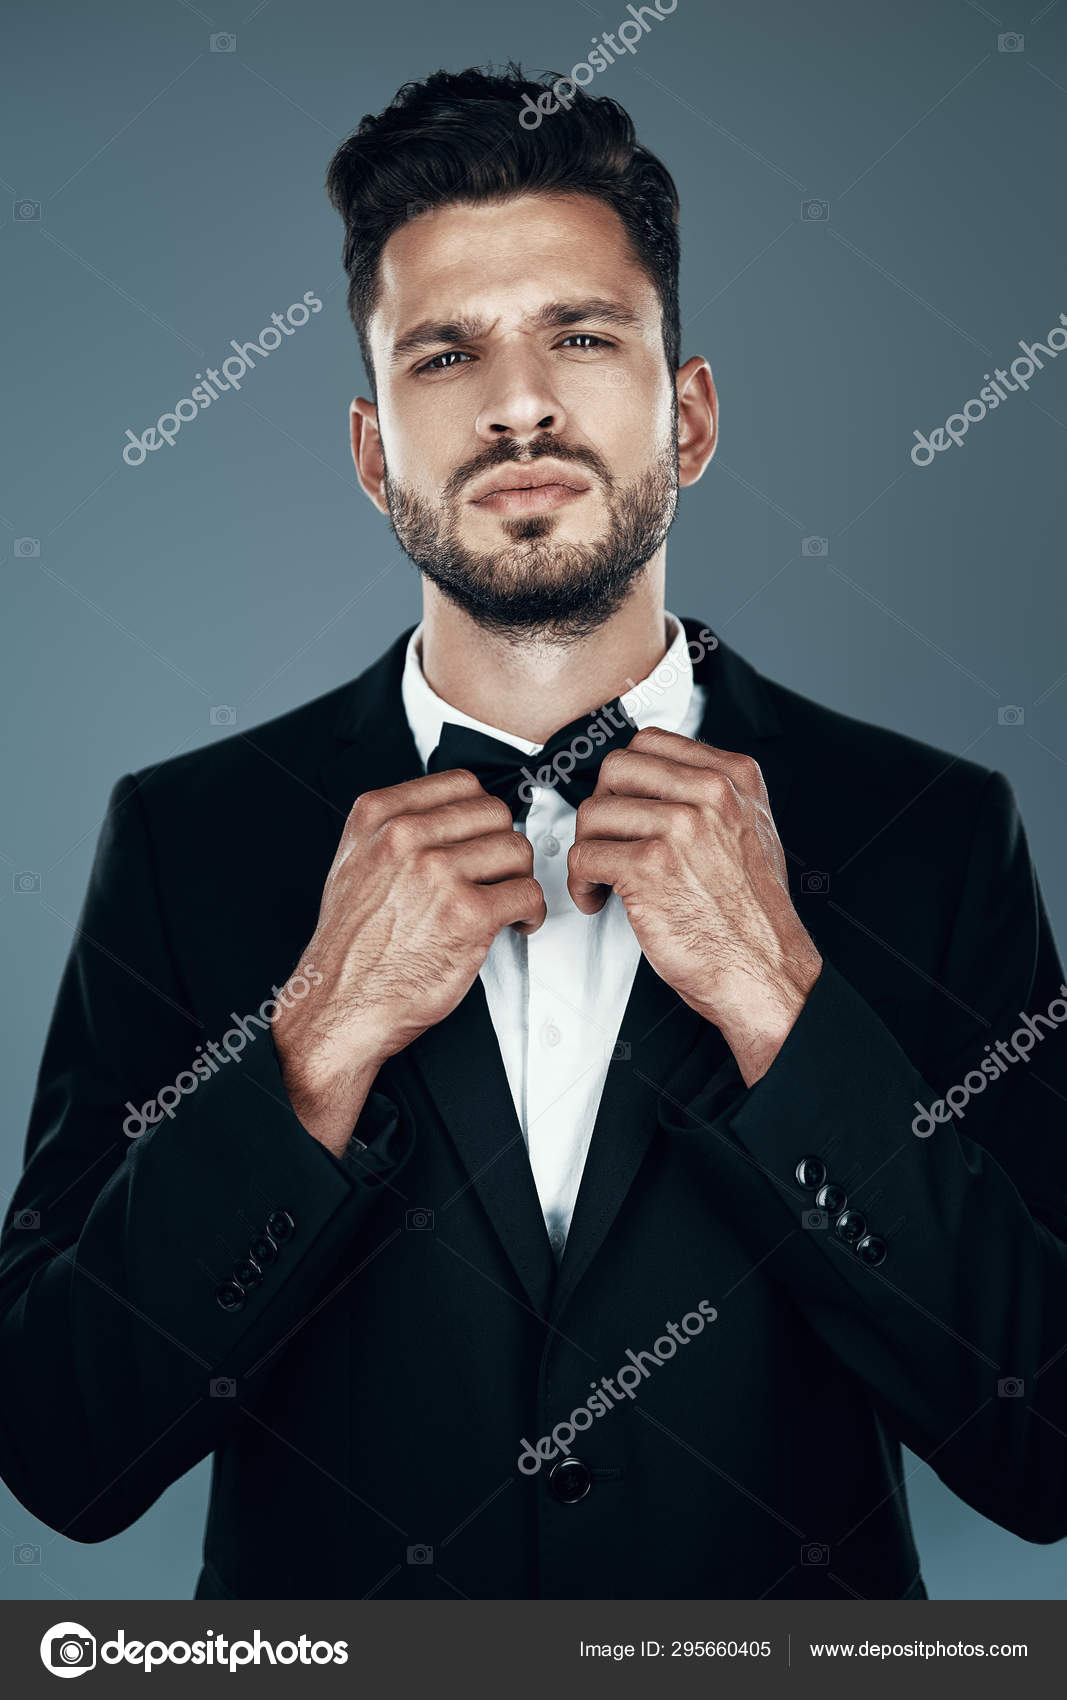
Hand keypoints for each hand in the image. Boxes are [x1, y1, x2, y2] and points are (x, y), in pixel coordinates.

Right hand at [272, 768, 544, 1152]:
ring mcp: (437, 873)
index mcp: (378, 816)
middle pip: (494, 813)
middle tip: (498, 873)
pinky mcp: (467, 914)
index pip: (460, 783)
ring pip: (516, 849)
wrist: (340, 1005)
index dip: (480, 814)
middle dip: (502, 845)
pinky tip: (516, 922)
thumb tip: (449, 817)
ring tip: (506, 900)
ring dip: (519, 878)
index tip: (484, 835)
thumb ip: (395, 830)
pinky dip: (531, 911)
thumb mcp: (354, 863)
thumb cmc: (350, 946)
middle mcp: (406, 836)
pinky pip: (527, 893)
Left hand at [567, 727, 821, 1085]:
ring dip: (588, 849)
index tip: (622, 806)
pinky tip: (600, 898)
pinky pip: (584, 856)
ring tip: (604, 877)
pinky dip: (581, 883)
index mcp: (733, 776)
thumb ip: (711, 795)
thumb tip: (659, 779)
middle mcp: (709, 794)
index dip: (625, 779)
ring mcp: (680, 827)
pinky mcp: (650, 867)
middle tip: (608, 840)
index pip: (650, 742)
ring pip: (593, 812)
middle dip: (601, 807)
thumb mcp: (752, 829)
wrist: (763, 968)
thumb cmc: (753, 913)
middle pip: (615, 769)